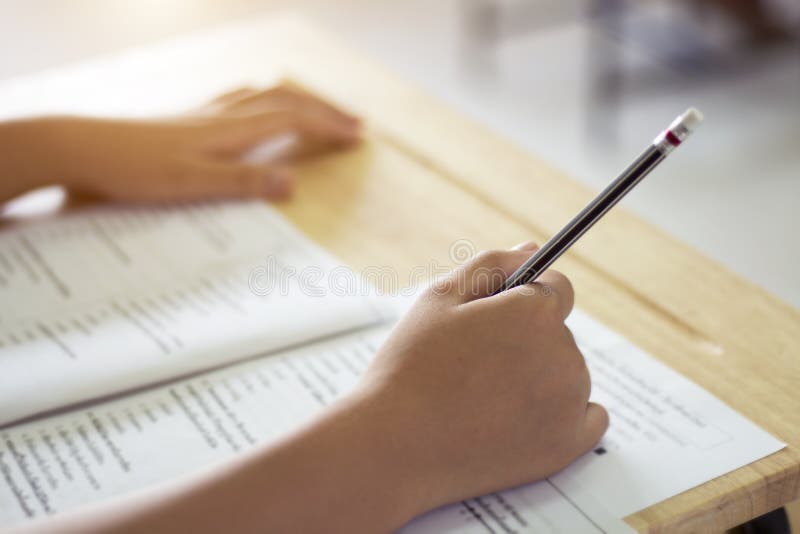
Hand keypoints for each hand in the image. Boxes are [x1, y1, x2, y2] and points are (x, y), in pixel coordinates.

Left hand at [44, 83, 360, 201]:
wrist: (82, 147)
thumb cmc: (135, 169)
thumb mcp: (193, 183)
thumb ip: (245, 182)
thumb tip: (295, 183)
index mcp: (232, 130)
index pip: (293, 121)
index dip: (328, 126)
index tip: (359, 136)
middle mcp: (223, 114)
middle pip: (286, 101)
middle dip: (323, 110)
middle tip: (354, 122)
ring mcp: (205, 112)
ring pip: (264, 95)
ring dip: (298, 100)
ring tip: (316, 108)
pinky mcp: (188, 117)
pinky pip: (238, 97)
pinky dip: (262, 97)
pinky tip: (253, 100)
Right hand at [357, 242, 608, 517]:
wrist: (395, 447)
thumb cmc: (410, 367)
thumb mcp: (439, 298)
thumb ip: (491, 266)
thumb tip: (532, 251)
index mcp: (535, 312)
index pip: (555, 288)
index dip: (521, 301)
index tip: (493, 322)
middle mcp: (563, 353)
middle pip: (559, 333)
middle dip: (527, 340)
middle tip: (475, 364)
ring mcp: (569, 403)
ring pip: (568, 373)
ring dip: (540, 377)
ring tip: (485, 397)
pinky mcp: (567, 445)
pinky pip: (589, 417)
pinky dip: (565, 414)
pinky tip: (525, 418)